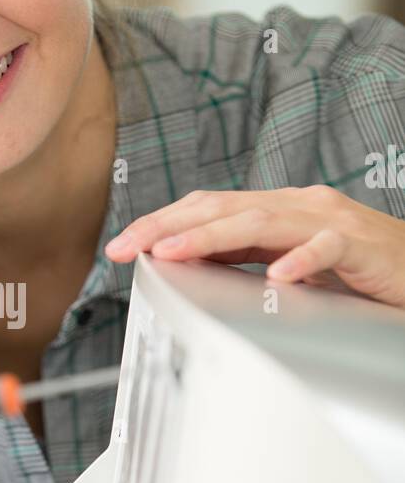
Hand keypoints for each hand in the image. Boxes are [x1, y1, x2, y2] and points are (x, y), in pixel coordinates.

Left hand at [104, 186, 404, 310]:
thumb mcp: (290, 265)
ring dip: (213, 236)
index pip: (210, 207)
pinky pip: (328, 248)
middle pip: (224, 207)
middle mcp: (300, 206)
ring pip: (263, 222)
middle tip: (128, 244)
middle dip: (169, 225)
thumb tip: (191, 264)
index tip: (122, 244)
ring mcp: (331, 221)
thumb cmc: (359, 271)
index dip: (163, 222)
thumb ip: (248, 259)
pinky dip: (301, 261)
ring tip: (174, 251)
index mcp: (279, 211)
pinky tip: (279, 276)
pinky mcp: (361, 246)